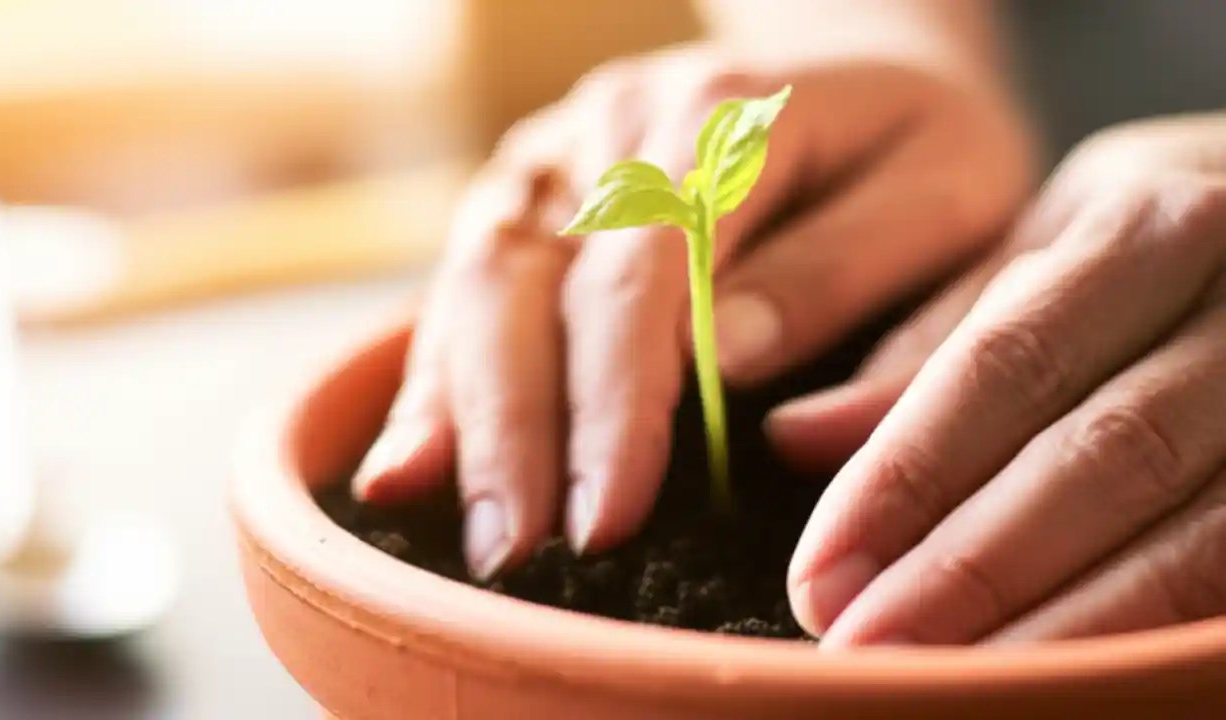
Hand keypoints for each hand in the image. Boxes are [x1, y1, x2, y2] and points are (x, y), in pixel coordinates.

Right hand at [354, 44, 1032, 578]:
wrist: (862, 76)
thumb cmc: (917, 155)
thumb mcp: (951, 198)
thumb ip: (851, 275)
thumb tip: (736, 363)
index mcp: (722, 115)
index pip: (645, 266)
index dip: (617, 397)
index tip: (609, 514)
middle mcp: (616, 126)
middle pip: (531, 275)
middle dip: (515, 423)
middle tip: (518, 550)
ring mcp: (561, 159)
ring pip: (478, 280)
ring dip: (462, 414)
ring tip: (473, 532)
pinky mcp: (532, 200)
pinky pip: (463, 288)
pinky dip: (433, 383)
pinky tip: (407, 469)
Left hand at [773, 114, 1225, 644]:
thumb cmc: (1158, 256)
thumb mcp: (1050, 258)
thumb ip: (937, 349)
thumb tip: (793, 436)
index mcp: (1149, 228)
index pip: (1004, 365)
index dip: (906, 477)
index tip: (821, 572)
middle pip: (1099, 455)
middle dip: (970, 568)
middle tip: (864, 647)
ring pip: (1195, 538)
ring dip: (1064, 627)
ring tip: (952, 688)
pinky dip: (1150, 636)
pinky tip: (1074, 683)